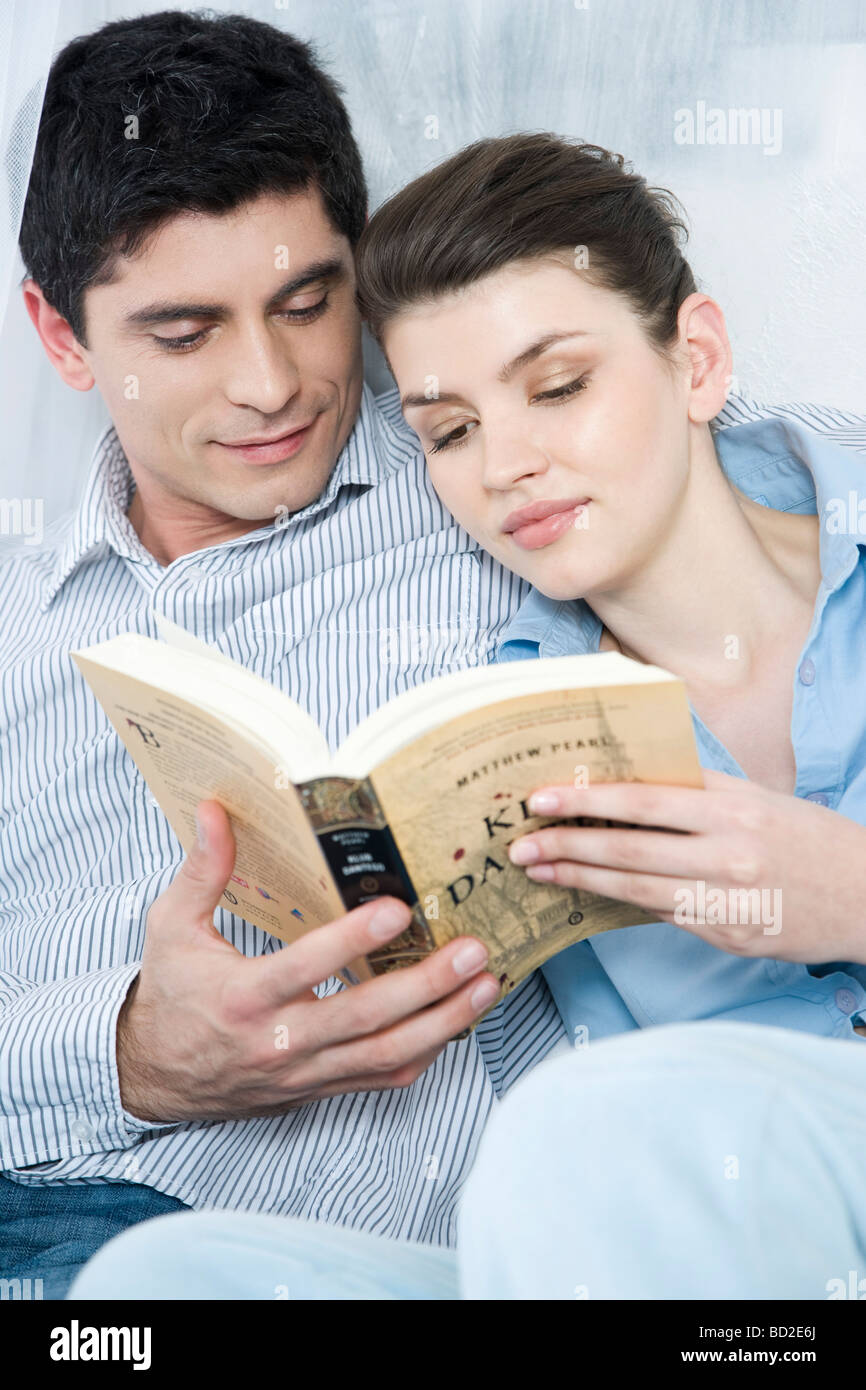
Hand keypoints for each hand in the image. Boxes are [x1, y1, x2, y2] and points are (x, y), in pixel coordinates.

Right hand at [117, 799, 498, 1122]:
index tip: (399, 910)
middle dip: (426, 986)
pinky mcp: (319, 1088)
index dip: (353, 940)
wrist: (154, 1079)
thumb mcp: (171, 927)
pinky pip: (382, 1078)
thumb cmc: (170, 996)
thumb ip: (202, 870)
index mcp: (244, 996)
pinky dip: (426, 1053)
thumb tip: (215, 810)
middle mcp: (279, 1041)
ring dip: (444, 1022)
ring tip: (487, 985)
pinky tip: (457, 1021)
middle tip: (473, 952)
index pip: (306, 967)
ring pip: (385, 1055)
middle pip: (364, 1018)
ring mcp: (304, 1072)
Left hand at [507, 771, 865, 964]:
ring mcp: (727, 898)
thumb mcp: (759, 799)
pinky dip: (620, 903)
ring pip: (636, 887)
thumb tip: (629, 783)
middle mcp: (728, 851)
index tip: (542, 797)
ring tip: (540, 870)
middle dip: (568, 842)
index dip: (587, 799)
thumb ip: (699, 791)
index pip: (645, 799)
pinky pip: (662, 915)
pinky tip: (589, 894)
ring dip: (581, 877)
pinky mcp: (727, 934)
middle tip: (522, 842)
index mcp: (734, 807)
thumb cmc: (808, 840)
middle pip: (630, 845)